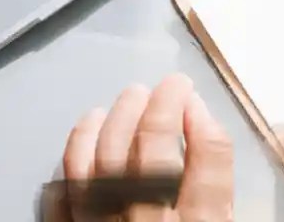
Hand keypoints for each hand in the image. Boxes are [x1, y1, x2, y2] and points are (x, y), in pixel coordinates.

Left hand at [57, 74, 233, 221]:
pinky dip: (71, 161)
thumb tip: (218, 118)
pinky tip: (85, 136)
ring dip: (109, 124)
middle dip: (156, 109)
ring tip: (125, 100)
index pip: (206, 157)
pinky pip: (61, 197)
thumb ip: (222, 178)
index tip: (190, 94)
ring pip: (97, 167)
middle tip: (162, 88)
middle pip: (148, 154)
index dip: (198, 117)